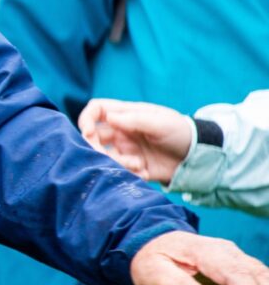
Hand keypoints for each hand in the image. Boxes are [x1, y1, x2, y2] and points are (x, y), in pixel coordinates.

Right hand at [78, 98, 192, 183]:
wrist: (199, 157)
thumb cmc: (181, 132)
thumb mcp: (160, 123)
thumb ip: (134, 119)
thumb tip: (108, 117)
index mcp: (126, 115)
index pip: (97, 110)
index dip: (86, 119)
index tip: (88, 132)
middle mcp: (121, 132)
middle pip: (93, 136)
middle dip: (95, 147)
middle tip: (108, 156)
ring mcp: (126, 150)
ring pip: (104, 156)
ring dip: (116, 162)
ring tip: (138, 165)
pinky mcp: (133, 167)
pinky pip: (119, 171)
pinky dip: (127, 174)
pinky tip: (144, 173)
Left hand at [131, 230, 268, 284]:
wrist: (154, 245)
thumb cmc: (152, 260)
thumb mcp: (152, 272)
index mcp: (202, 251)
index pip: (232, 272)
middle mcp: (225, 252)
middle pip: (254, 273)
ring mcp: (234, 259)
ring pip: (262, 275)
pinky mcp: (239, 269)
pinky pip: (261, 279)